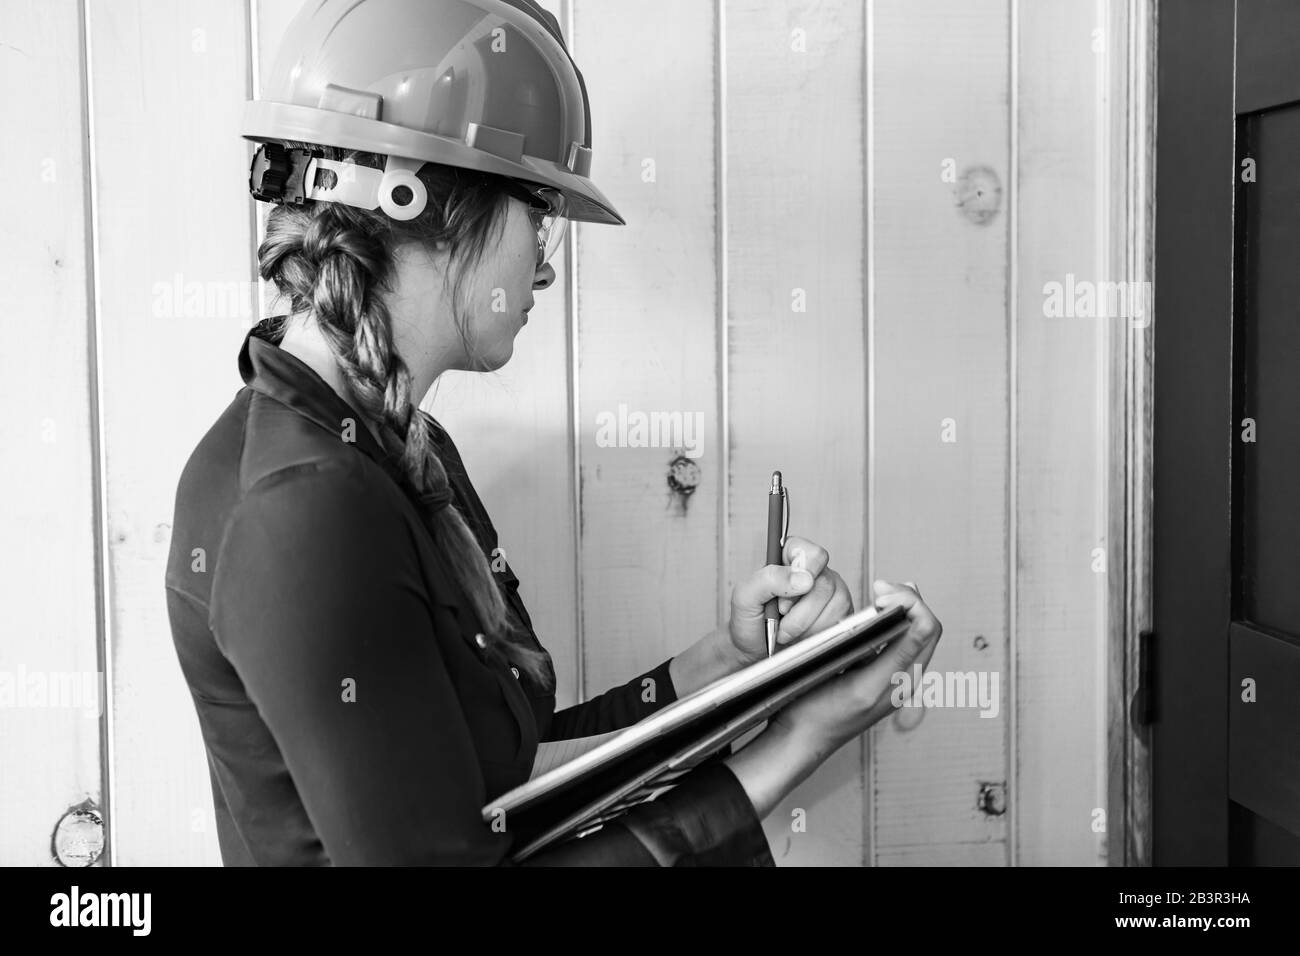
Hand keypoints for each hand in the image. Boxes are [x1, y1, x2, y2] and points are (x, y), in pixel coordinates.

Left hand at [727, 535, 854, 666]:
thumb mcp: (745, 596)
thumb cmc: (750, 620)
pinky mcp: (840, 614)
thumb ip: (769, 579)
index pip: (812, 553)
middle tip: (780, 615)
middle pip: (824, 583)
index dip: (804, 573)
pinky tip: (802, 634)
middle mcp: (814, 571)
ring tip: (788, 627)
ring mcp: (830, 592)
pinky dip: (817, 634)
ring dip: (806, 625)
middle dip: (799, 610)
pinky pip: (840, 621)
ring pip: (836, 604)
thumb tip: (804, 579)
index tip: (787, 595)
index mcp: (790, 557)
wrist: (756, 649)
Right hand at [765, 580, 942, 757]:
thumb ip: (897, 657)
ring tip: (876, 595)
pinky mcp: (878, 677)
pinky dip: (887, 620)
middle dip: (907, 600)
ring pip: (913, 631)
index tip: (879, 593)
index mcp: (904, 680)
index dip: (910, 602)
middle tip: (878, 588)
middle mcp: (904, 679)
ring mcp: (892, 678)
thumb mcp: (863, 685)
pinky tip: (869, 614)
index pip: (929, 627)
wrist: (800, 739)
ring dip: (899, 608)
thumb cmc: (821, 716)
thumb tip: (924, 626)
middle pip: (925, 626)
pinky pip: (896, 641)